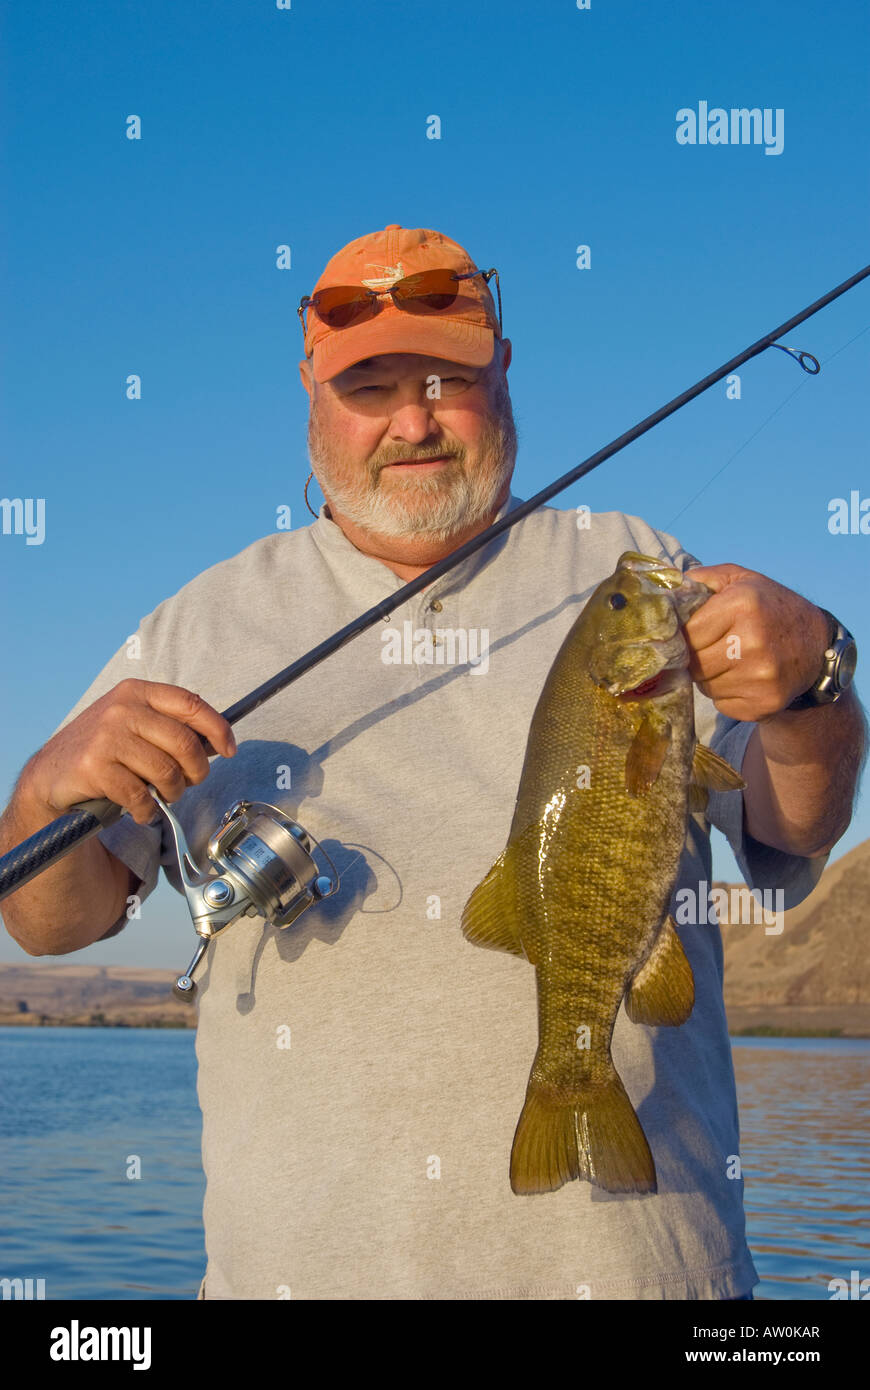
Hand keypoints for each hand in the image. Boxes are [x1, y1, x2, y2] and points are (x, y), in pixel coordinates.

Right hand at [23, 679, 236, 824]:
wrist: (51, 773)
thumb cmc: (103, 749)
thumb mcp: (134, 723)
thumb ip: (169, 726)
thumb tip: (216, 742)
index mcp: (137, 692)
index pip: (191, 704)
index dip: (218, 729)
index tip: (229, 750)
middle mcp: (122, 709)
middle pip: (185, 744)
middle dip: (196, 772)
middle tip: (190, 783)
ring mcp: (107, 736)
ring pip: (166, 772)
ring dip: (173, 793)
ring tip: (163, 796)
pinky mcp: (94, 766)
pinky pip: (141, 795)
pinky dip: (148, 810)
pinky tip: (142, 810)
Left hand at [681, 564, 831, 722]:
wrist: (818, 647)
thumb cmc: (772, 609)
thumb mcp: (742, 580)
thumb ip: (704, 578)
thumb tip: (669, 589)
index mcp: (742, 605)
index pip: (687, 634)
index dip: (685, 637)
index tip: (692, 636)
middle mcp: (752, 642)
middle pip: (694, 663)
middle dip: (696, 658)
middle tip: (711, 650)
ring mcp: (761, 676)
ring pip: (705, 687)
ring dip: (709, 677)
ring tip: (729, 663)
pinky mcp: (766, 702)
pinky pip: (722, 704)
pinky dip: (725, 695)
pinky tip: (742, 679)